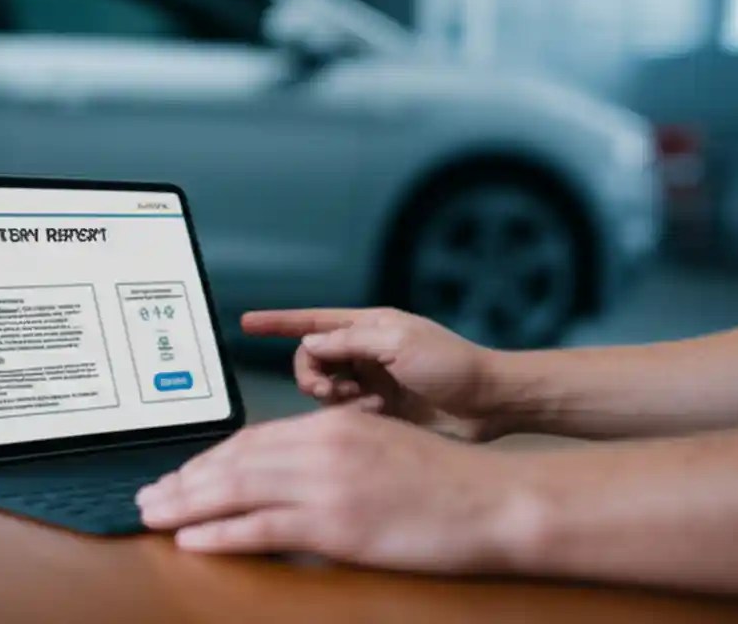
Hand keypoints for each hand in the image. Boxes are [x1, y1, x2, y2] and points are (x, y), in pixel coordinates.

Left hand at [137, 407, 527, 571]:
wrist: (494, 500)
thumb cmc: (444, 480)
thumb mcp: (379, 446)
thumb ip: (331, 452)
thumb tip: (288, 471)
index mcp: (330, 426)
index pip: (251, 440)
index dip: (209, 459)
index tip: (182, 474)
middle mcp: (320, 447)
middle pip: (233, 462)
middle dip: (184, 480)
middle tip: (148, 496)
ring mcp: (326, 485)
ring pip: (235, 490)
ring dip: (186, 504)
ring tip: (153, 515)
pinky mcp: (335, 525)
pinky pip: (261, 528)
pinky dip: (220, 533)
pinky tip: (191, 540)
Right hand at [243, 307, 504, 440]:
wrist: (491, 404)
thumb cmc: (454, 365)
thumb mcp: (399, 344)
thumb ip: (350, 341)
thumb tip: (311, 342)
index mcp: (368, 326)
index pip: (311, 321)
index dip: (277, 322)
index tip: (246, 322)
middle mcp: (365, 351)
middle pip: (311, 359)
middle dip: (313, 375)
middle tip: (331, 391)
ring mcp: (371, 380)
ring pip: (325, 389)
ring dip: (337, 398)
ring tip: (366, 404)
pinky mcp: (379, 410)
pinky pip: (344, 412)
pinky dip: (353, 414)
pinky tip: (378, 415)